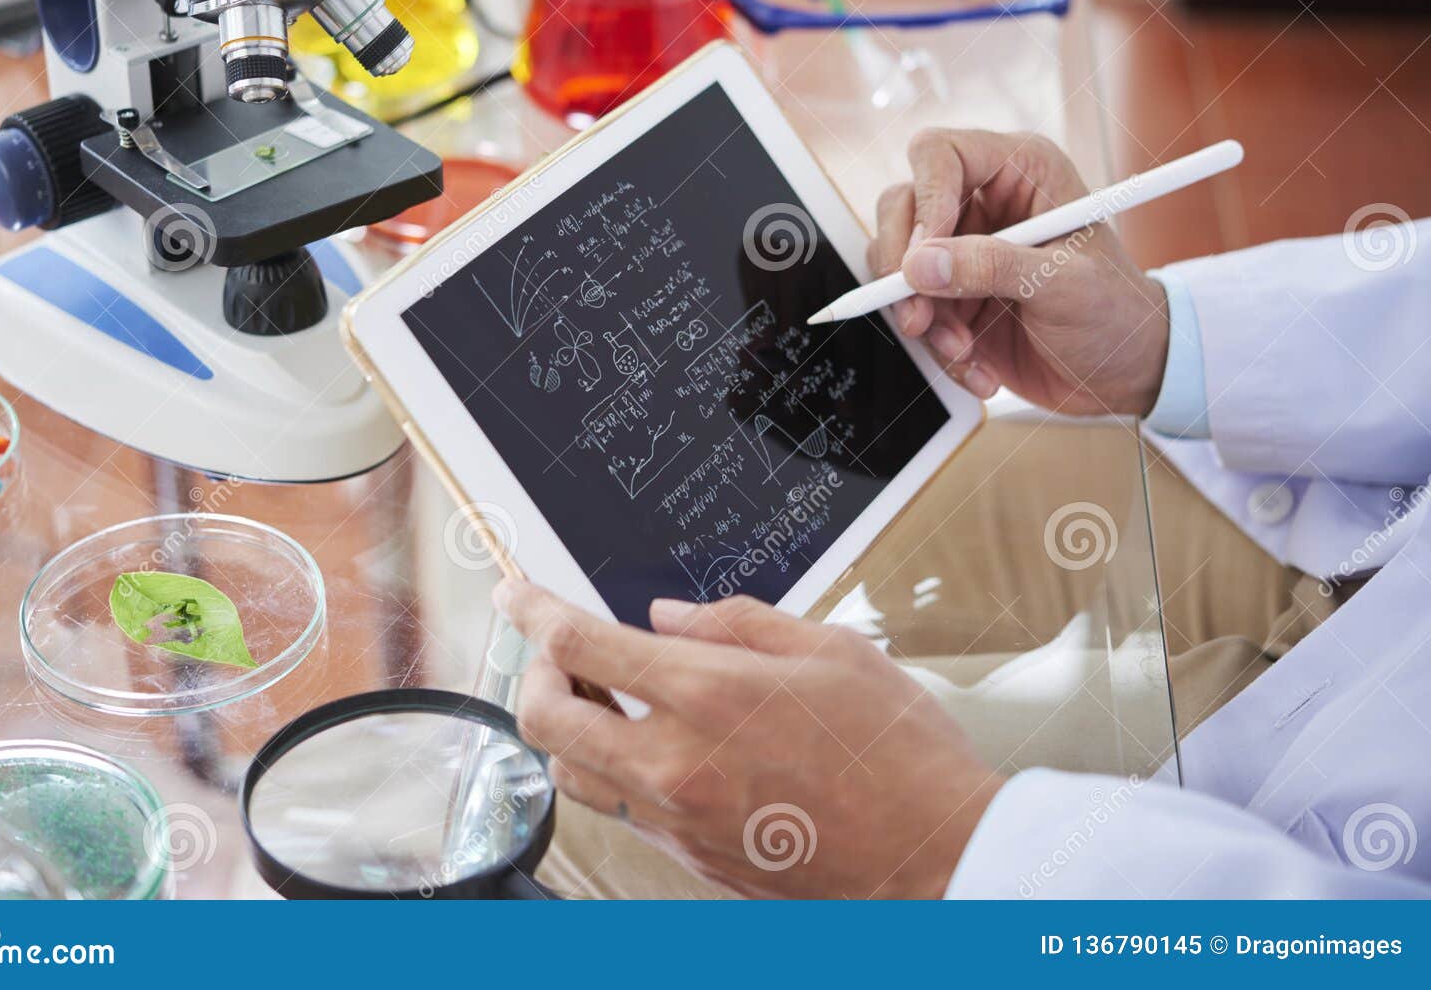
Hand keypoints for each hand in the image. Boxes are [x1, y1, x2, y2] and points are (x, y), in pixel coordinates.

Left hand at [494, 580, 1002, 898]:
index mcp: (707, 695)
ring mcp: (677, 819)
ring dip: (566, 728)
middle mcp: (675, 763)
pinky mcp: (690, 858)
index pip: (577, 646)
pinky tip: (649, 745)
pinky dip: (609, 769)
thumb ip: (735, 622)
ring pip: (570, 772)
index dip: (531, 611)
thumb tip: (666, 617)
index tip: (515, 593)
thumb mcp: (829, 649)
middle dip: (533, 674)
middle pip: (546, 718)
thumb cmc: (898, 754)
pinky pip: (619, 809)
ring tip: (601, 698)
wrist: (936, 857)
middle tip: (558, 650)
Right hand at [873, 128, 1170, 416]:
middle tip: (918, 316)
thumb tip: (919, 265)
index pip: (941, 154)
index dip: (925, 199)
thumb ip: (991, 267)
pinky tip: (978, 367)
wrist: (1124, 374)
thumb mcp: (1063, 285)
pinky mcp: (952, 295)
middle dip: (903, 269)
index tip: (926, 258)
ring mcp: (963, 251)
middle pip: (902, 206)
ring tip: (965, 350)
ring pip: (898, 264)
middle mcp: (984, 203)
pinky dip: (935, 347)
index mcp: (1021, 172)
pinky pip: (912, 310)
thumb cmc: (1115, 315)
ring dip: (923, 316)